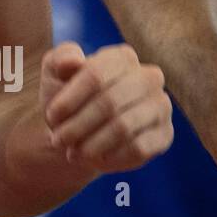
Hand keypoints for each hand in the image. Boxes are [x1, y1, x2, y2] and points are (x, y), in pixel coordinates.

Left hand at [41, 41, 172, 173]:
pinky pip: (137, 149)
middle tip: (58, 140)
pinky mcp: (164, 135)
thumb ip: (60, 59)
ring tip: (72, 152)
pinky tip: (94, 159)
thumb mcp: (54, 73)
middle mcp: (148, 77)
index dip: (70, 99)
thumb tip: (74, 61)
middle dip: (78, 125)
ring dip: (91, 144)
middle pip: (109, 103)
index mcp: (122, 57)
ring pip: (123, 127)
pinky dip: (109, 157)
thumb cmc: (67, 96)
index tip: (52, 116)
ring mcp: (160, 106)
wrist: (80, 130)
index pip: (95, 76)